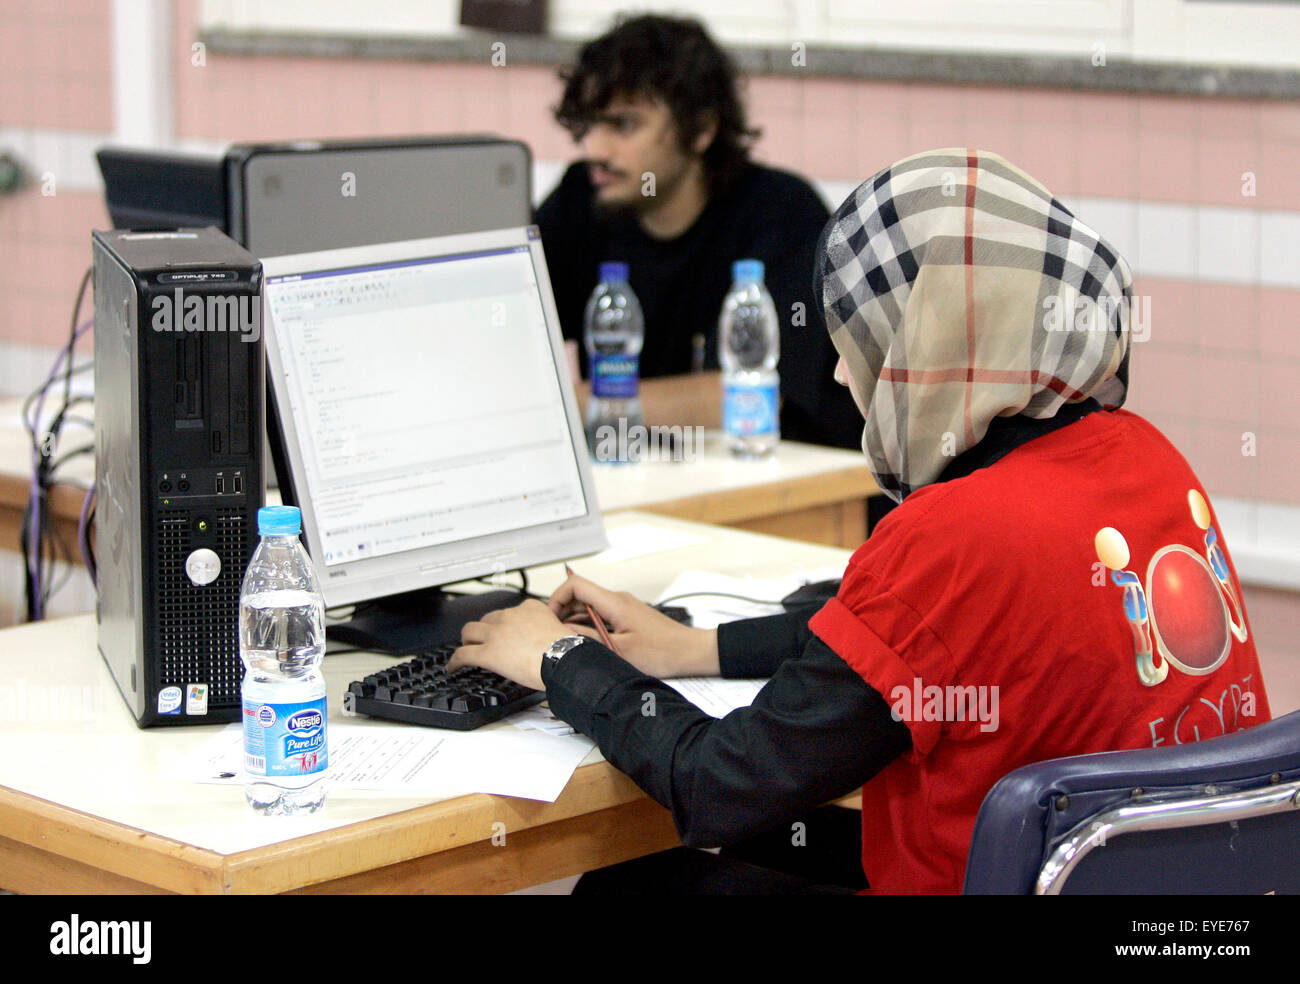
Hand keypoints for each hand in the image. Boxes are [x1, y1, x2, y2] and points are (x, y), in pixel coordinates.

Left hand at [447, 599, 569, 690]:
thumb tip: (549, 640)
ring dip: (466, 640)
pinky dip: (455, 661)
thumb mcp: (559, 628)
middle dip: (483, 629)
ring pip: (470, 631)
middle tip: (483, 639)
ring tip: (466, 648)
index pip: (510, 611)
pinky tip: (452, 667)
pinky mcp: (488, 653)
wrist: (562, 658)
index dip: (504, 622)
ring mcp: (496, 633)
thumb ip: (548, 629)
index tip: (505, 629)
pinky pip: (463, 655)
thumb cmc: (566, 649)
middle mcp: (510, 616)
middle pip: (487, 619)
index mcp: (529, 608)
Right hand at [548, 571, 718, 678]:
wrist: (689, 651)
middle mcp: (618, 600)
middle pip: (580, 595)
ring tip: (571, 641)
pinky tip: (588, 643)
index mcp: (614, 603)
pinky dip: (590, 625)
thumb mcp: (619, 651)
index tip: (550, 618)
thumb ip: (588, 639)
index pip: (575, 585)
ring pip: (589, 606)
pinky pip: (601, 614)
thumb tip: (563, 632)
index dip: (557, 598)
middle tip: (556, 634)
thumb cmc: (663, 651)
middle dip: (563, 612)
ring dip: (576, 621)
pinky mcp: (627, 616)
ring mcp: (623, 607)